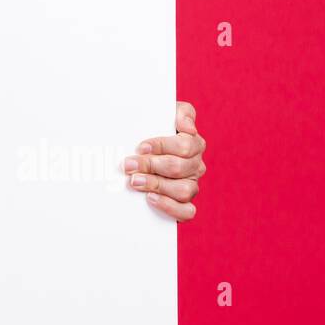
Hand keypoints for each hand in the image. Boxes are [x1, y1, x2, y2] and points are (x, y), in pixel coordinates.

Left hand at [123, 100, 204, 221]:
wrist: (141, 150)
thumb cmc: (154, 129)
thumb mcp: (166, 113)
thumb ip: (182, 112)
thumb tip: (188, 128)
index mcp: (194, 143)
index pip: (184, 145)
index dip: (161, 146)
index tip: (140, 147)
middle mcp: (196, 165)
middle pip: (179, 168)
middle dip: (150, 165)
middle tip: (128, 165)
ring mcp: (191, 185)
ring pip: (184, 190)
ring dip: (157, 186)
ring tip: (135, 182)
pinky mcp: (185, 204)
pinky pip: (187, 211)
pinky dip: (170, 207)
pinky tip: (151, 198)